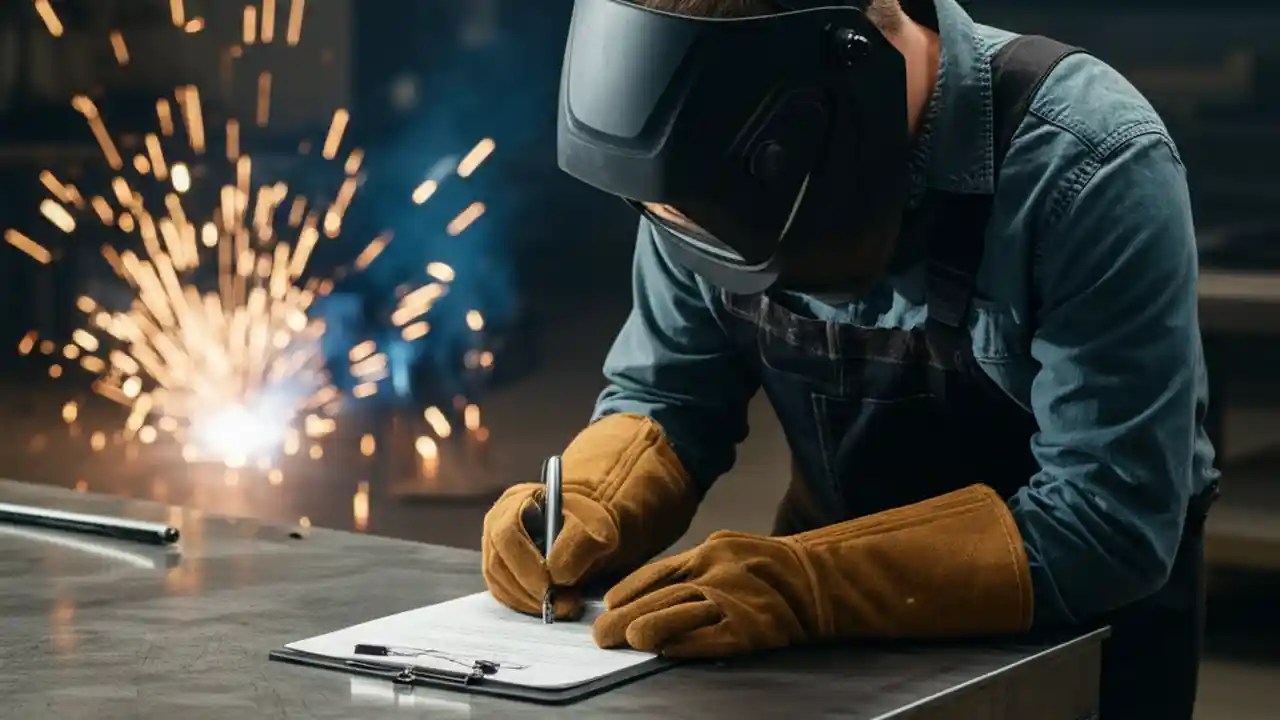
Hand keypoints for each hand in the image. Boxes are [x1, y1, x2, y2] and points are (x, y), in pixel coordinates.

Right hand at [482, 483, 626, 619]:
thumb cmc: (590, 523)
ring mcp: (493, 547)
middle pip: (497, 563)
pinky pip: (502, 593)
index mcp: (516, 500)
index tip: (552, 586)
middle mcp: (496, 523)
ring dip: (529, 601)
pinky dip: (526, 605)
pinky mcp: (498, 570)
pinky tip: (551, 606)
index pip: (507, 535)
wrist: (587, 529)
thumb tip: (556, 574)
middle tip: (560, 605)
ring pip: (499, 582)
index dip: (525, 564)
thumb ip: (578, 544)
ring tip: (563, 605)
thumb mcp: (596, 527)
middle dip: (529, 590)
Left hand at [593, 531, 810, 656]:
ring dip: (648, 627)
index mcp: (710, 551)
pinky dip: (684, 644)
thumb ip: (696, 567)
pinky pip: (710, 637)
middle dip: (628, 616)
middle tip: (602, 634)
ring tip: (625, 640)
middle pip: (663, 595)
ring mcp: (734, 599)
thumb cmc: (770, 568)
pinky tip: (663, 651)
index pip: (659, 572)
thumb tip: (652, 590)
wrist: (819, 581)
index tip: (609, 605)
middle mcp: (718, 572)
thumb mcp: (730, 551)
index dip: (630, 590)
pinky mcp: (750, 627)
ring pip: (681, 613)